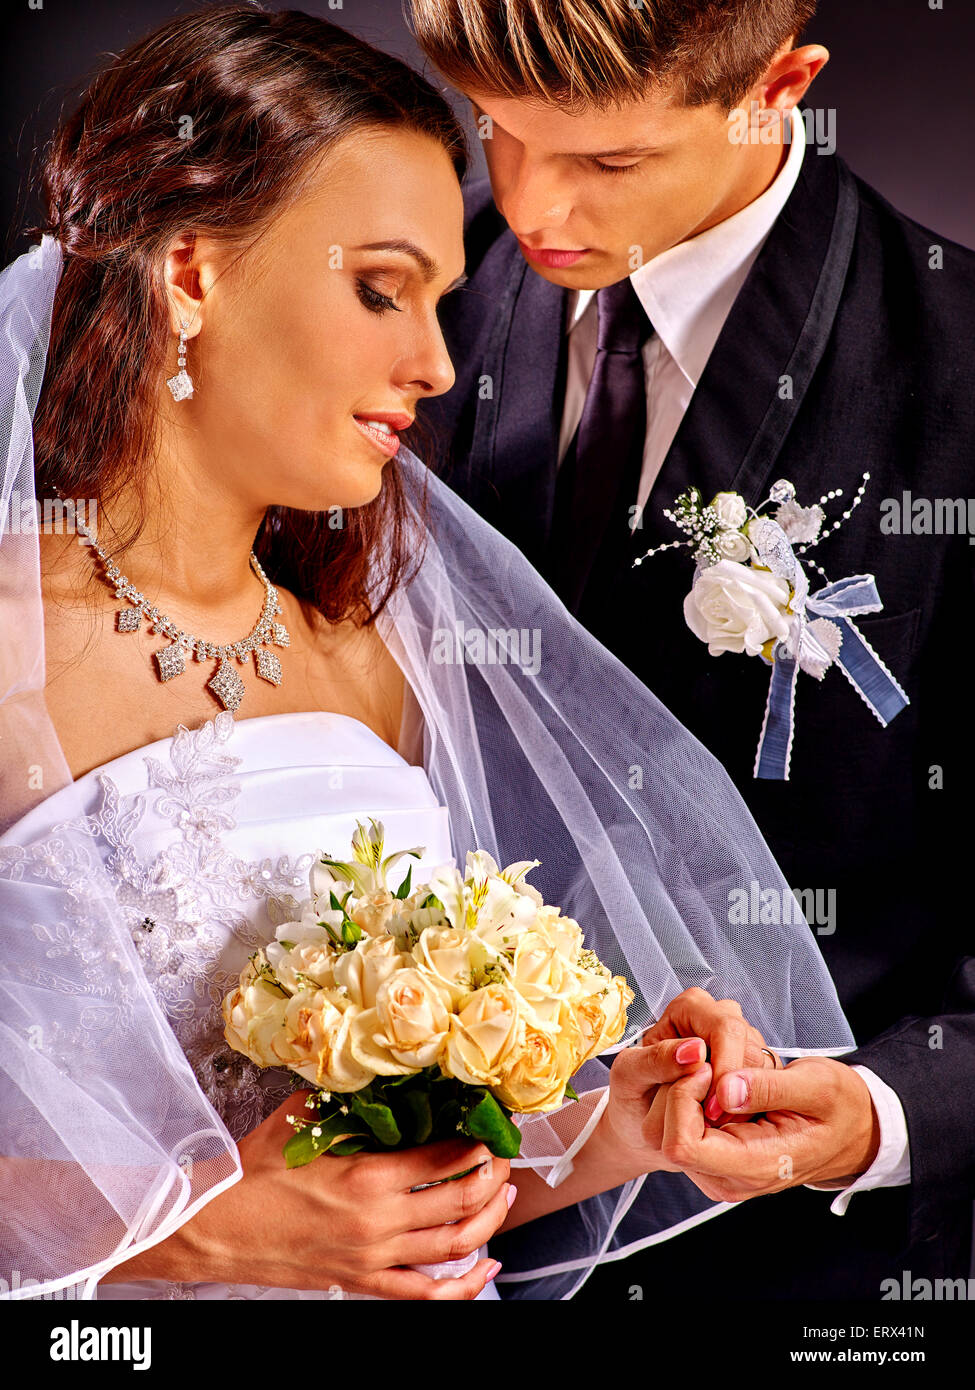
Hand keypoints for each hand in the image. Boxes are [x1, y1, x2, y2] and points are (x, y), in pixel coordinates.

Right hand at [101, 1092, 510, 1298]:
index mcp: (366, 1176)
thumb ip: (343, 1099)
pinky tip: (486, 1268)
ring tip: (506, 1196)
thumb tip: (376, 1073)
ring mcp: (373, 1257)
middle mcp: (378, 1221)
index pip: (445, 1160)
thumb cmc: (251, 1173)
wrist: (214, 1229)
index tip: (491, 1124)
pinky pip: (426, 1293)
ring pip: (454, 1246)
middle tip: (505, 1156)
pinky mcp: (362, 1282)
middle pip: (461, 1202)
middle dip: (494, 1177)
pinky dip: (464, 1286)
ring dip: (490, 1220)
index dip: (478, 1142)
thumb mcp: (298, 1120)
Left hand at [605, 987, 775, 1171]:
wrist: (641, 1122)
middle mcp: (721, 1017)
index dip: (725, 1069)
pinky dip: (749, 1111)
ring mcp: (741, 1043)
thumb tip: (694, 1050)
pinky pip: (768, 1090)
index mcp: (690, 1007)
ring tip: (712, 1124)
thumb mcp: (629, 1075)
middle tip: (712, 1123)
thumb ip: (656, 1060)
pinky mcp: (753, 1070)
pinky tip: (726, 1124)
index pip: (726, 1028)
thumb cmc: (632, 1093)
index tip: (713, 1109)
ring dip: (743, 1105)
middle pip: (750, 1050)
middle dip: (736, 1091)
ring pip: (764, 1072)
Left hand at [656, 1056, 881, 1201]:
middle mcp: (729, 1179)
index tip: (708, 1066)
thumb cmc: (839, 1105)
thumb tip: (724, 1089)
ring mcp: (719, 1173)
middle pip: (663, 1137)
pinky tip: (719, 1087)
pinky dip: (688, 1101)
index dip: (684, 1097)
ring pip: (664, 1132)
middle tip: (712, 1064)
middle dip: (677, 1090)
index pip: (681, 1144)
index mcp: (755, 1166)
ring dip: (681, 1093)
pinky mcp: (714, 1160)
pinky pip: (677, 1129)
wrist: (853, 1130)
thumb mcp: (817, 1084)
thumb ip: (769, 1087)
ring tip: (721, 1074)